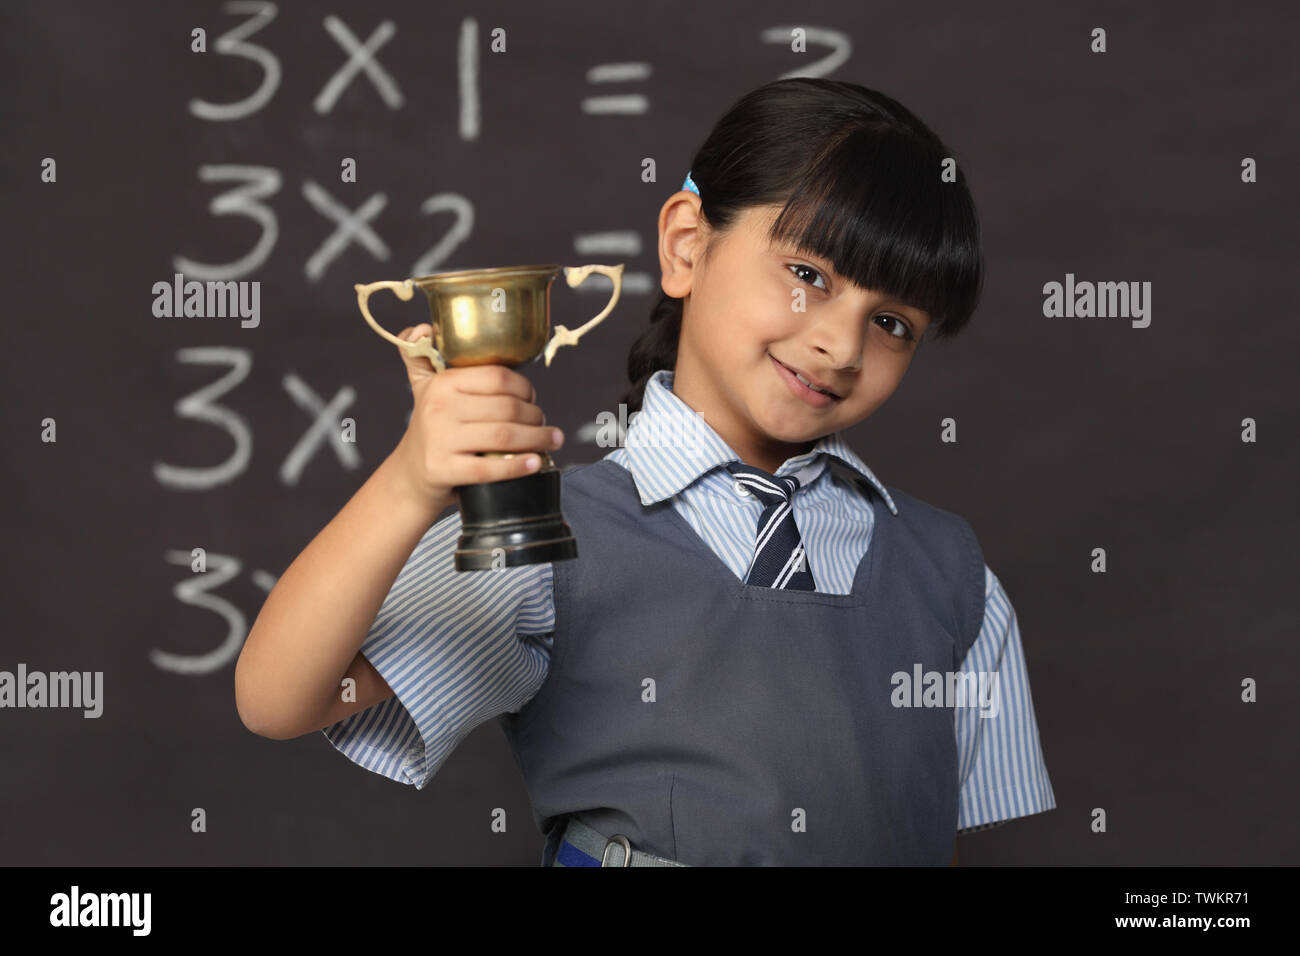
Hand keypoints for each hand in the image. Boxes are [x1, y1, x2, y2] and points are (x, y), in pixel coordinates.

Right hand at [389, 325, 562, 506]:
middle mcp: (439, 409)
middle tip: (545, 423)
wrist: (408, 475)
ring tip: (553, 440)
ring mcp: (440, 441)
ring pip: (504, 435)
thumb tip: (422, 326)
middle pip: (507, 407)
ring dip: (537, 438)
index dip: (525, 387)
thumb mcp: (422, 388)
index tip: (534, 398)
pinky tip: (536, 462)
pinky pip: (490, 468)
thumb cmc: (430, 427)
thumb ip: (422, 355)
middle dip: (536, 415)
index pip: (498, 377)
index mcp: (442, 384)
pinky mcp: (443, 470)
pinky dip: (518, 466)